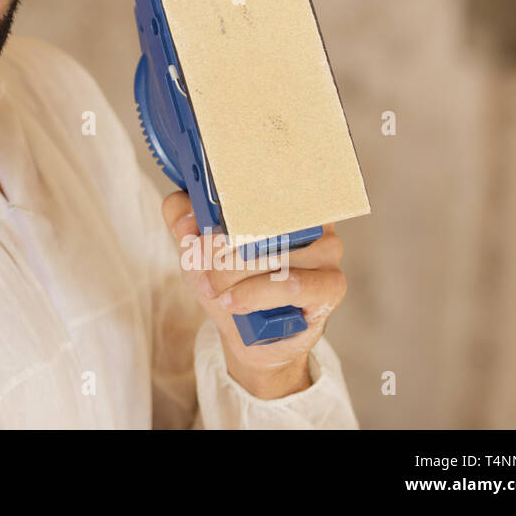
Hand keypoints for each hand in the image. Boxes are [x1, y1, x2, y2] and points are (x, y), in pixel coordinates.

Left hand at [161, 189, 347, 398]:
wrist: (250, 332)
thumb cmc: (228, 279)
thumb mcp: (197, 243)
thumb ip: (183, 216)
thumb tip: (186, 220)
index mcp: (280, 195)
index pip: (255, 183)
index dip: (221, 205)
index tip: (200, 228)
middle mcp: (309, 216)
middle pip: (260, 219)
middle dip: (219, 248)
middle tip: (201, 264)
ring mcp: (326, 249)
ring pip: (272, 253)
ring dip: (232, 276)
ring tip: (215, 289)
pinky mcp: (332, 285)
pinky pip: (291, 284)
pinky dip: (254, 294)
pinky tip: (234, 302)